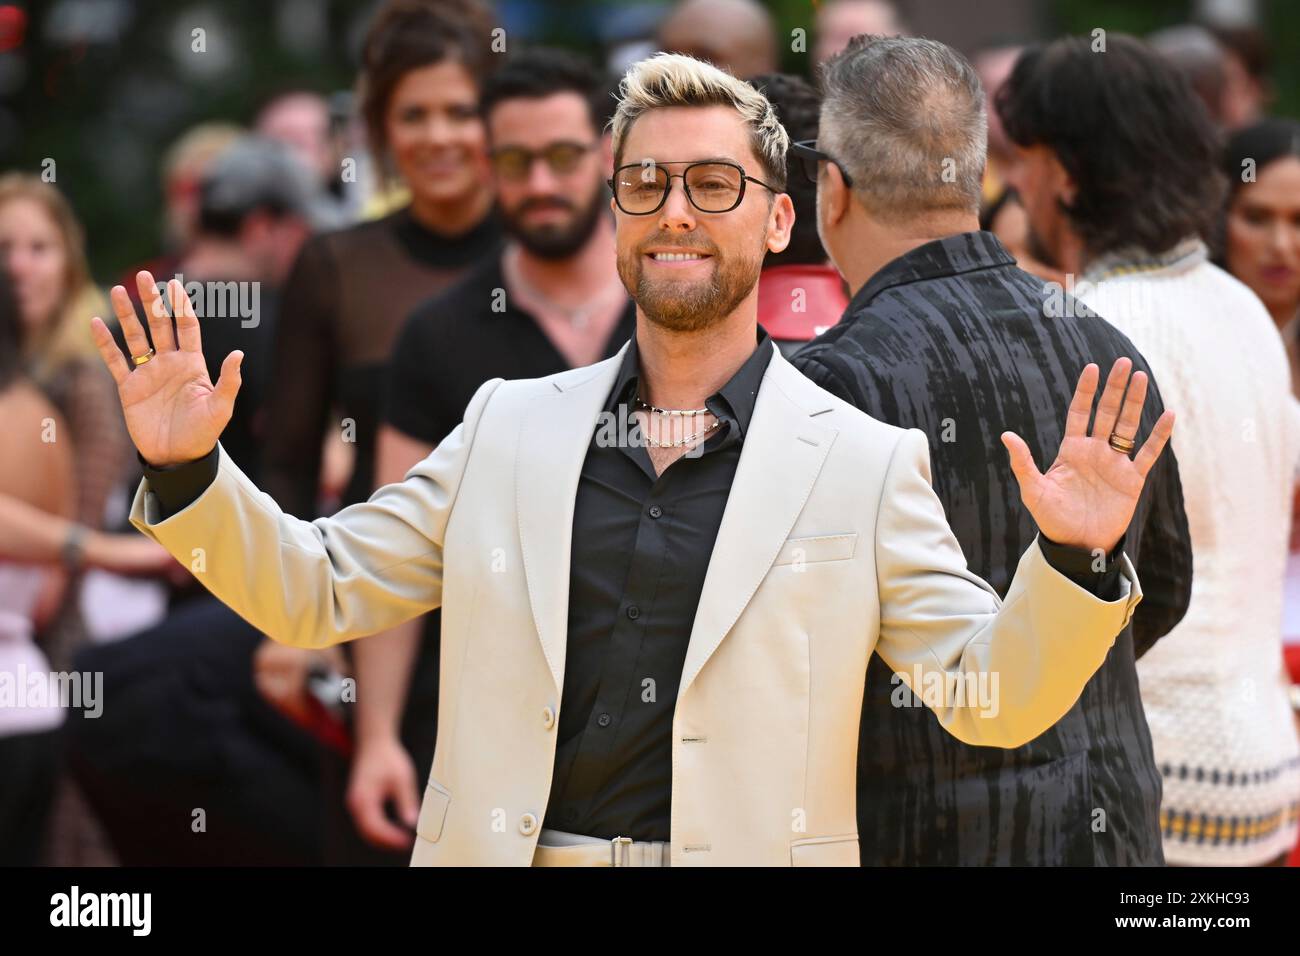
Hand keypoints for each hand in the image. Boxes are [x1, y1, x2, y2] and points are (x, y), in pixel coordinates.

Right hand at [89, 271, 241, 466]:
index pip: (187, 327)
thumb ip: (229, 381)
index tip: (175, 285)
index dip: (181, 307)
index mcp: (193, 365)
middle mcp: (169, 363)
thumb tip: (238, 353)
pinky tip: (96, 324)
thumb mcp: (220, 408)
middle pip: (160, 325)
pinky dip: (105, 343)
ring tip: (119, 290)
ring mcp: (148, 374)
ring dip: (127, 315)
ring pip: (136, 337)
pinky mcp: (129, 388)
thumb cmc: (203, 434)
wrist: (177, 457)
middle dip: (153, 301)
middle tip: (145, 277)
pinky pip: (115, 361)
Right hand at [346, 734, 420, 849]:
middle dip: (387, 842)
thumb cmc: (388, 757)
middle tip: (407, 844)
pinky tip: (394, 831)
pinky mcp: (359, 802)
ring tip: (403, 841)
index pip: (375, 827)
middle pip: (368, 833)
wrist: (374, 742)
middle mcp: (355, 804)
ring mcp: (355, 804)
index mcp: (363, 798)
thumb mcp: (402, 778)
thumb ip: (406, 801)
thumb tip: (412, 823)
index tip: (408, 840)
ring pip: (366, 830)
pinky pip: (367, 823)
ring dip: (383, 838)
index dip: (391, 838)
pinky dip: (379, 830)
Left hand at [1002, 358, 1174, 554]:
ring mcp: (1115, 463)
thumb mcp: (1034, 490)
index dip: (1086, 391)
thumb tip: (1006, 435)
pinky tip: (1169, 414)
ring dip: (1136, 403)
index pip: (1080, 412)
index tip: (1092, 368)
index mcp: (1071, 450)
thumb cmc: (1051, 518)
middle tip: (1124, 363)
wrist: (1076, 544)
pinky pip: (1148, 453)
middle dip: (1115, 388)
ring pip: (1128, 426)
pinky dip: (1159, 435)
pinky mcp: (1132, 479)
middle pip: (1107, 413)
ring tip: (1142, 377)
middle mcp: (1095, 451)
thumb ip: (1023, 463)